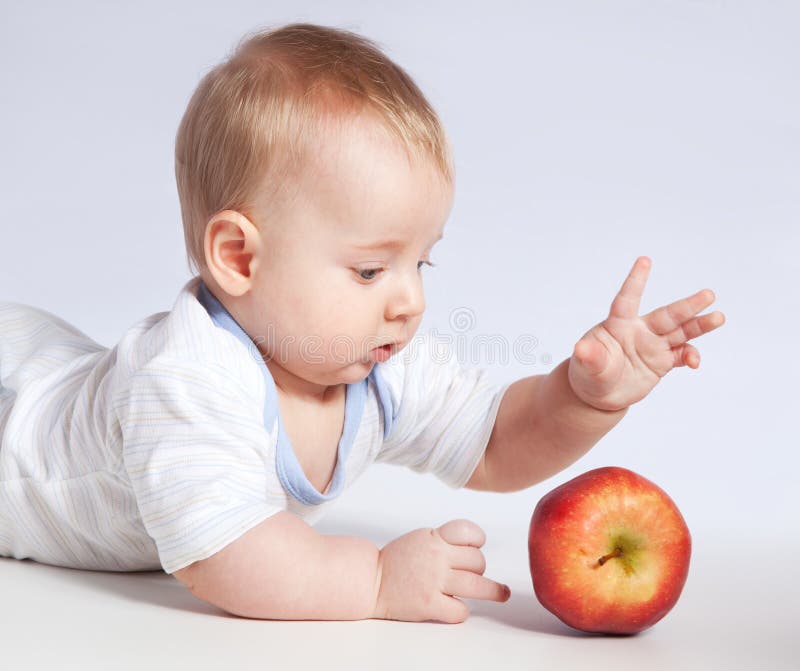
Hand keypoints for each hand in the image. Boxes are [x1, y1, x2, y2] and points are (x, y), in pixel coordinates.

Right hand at [372, 519, 509, 623]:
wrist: (370, 580)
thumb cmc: (396, 561)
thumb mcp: (420, 538)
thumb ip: (443, 540)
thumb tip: (472, 549)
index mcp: (434, 537)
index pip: (468, 531)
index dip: (477, 539)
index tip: (478, 546)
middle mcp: (437, 556)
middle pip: (478, 560)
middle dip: (478, 568)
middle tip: (471, 574)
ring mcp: (434, 580)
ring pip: (478, 585)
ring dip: (492, 591)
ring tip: (501, 593)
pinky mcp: (430, 603)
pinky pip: (460, 609)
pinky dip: (461, 610)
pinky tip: (454, 606)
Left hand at [568, 256, 725, 411]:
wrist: (600, 395)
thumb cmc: (588, 373)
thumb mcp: (586, 366)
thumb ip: (590, 357)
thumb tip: (581, 350)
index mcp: (617, 325)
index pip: (627, 299)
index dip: (635, 281)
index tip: (644, 260)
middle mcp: (639, 331)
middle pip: (667, 315)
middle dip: (688, 306)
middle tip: (708, 294)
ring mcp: (653, 345)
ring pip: (681, 332)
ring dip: (700, 325)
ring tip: (719, 317)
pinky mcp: (662, 361)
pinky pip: (681, 355)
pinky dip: (691, 356)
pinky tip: (695, 362)